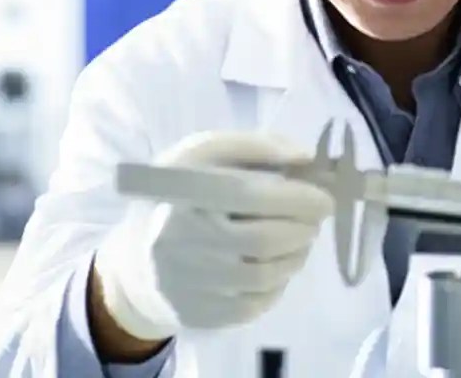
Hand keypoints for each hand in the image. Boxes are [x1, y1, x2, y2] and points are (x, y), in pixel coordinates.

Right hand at [94, 131, 332, 339]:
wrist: (137, 264)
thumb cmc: (179, 199)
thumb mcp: (201, 156)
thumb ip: (253, 147)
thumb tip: (305, 156)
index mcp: (181, 193)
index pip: (251, 195)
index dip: (297, 197)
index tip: (323, 197)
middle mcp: (179, 240)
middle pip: (264, 239)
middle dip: (304, 227)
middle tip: (315, 219)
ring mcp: (187, 283)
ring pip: (266, 275)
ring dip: (297, 255)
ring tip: (300, 240)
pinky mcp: (199, 314)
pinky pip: (256, 304)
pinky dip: (279, 284)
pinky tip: (277, 266)